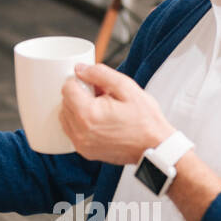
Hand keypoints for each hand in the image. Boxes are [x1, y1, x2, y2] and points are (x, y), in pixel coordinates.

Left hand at [59, 63, 173, 164]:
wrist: (156, 147)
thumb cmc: (145, 120)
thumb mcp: (126, 88)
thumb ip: (100, 74)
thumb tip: (79, 68)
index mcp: (88, 114)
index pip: (67, 88)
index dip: (81, 82)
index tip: (96, 85)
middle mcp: (80, 132)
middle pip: (65, 103)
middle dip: (80, 95)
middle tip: (102, 96)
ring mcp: (81, 144)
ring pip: (66, 117)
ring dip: (78, 109)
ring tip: (102, 109)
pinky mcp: (85, 152)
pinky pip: (72, 131)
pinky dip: (80, 123)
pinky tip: (99, 121)